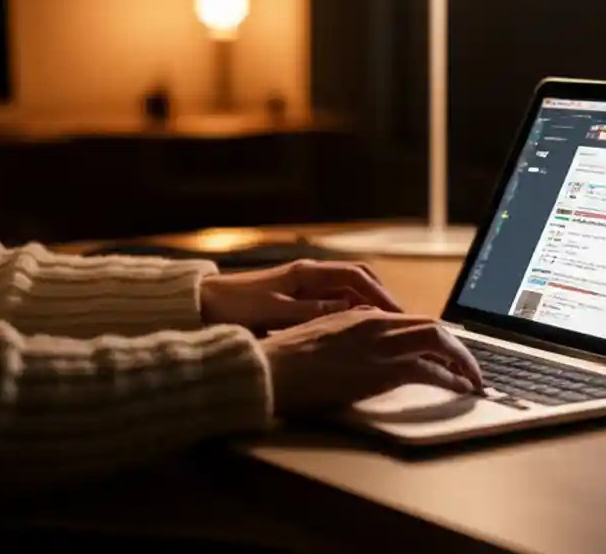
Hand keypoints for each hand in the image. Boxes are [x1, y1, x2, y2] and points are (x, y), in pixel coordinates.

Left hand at [200, 259, 399, 331]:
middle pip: (358, 280)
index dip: (380, 294)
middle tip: (400, 323)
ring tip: (384, 330)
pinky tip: (355, 331)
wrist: (205, 304)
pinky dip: (350, 313)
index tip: (399, 314)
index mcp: (307, 273)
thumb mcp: (277, 313)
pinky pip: (333, 301)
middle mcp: (309, 274)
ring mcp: (304, 285)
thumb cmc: (237, 308)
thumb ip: (313, 312)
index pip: (356, 276)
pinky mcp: (297, 297)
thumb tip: (351, 312)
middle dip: (381, 299)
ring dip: (367, 307)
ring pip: (347, 292)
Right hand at [261, 308, 485, 413]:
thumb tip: (366, 323)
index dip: (436, 337)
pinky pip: (428, 370)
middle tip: (471, 367)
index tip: (448, 353)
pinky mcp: (380, 371)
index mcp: (361, 314)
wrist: (268, 371)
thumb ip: (348, 325)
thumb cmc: (286, 358)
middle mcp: (376, 324)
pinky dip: (450, 378)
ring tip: (474, 380)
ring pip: (438, 343)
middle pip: (433, 327)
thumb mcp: (322, 330)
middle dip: (459, 347)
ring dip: (462, 362)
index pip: (412, 320)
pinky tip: (459, 389)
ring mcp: (379, 346)